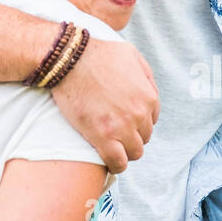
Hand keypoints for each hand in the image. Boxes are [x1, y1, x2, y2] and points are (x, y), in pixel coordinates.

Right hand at [52, 39, 158, 172]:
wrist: (70, 60)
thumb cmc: (98, 54)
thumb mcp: (133, 56)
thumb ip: (146, 77)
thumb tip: (149, 94)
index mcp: (148, 97)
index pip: (151, 121)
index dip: (138, 122)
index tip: (124, 122)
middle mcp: (139, 114)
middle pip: (144, 137)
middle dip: (132, 136)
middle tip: (115, 133)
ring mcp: (122, 127)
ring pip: (134, 152)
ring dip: (125, 151)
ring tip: (112, 147)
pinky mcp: (102, 137)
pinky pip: (118, 163)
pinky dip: (116, 166)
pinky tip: (110, 163)